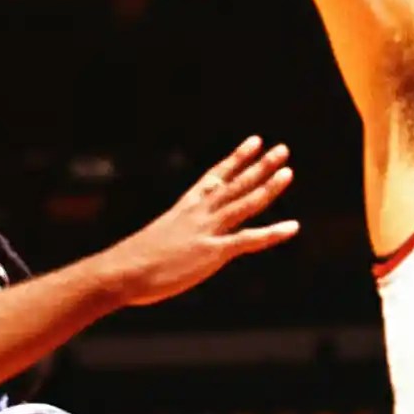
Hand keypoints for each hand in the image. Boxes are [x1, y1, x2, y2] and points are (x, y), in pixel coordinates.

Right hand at [99, 136, 297, 305]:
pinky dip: (272, 233)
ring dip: (268, 187)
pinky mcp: (212, 252)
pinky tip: (292, 226)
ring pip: (244, 203)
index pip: (216, 175)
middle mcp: (199, 213)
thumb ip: (174, 236)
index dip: (237, 158)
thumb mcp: (157, 240)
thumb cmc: (132, 262)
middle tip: (282, 150)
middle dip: (260, 166)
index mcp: (185, 207)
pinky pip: (248, 240)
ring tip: (288, 172)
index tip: (255, 142)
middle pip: (235, 184)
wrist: (121, 271)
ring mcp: (207, 231)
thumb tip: (178, 241)